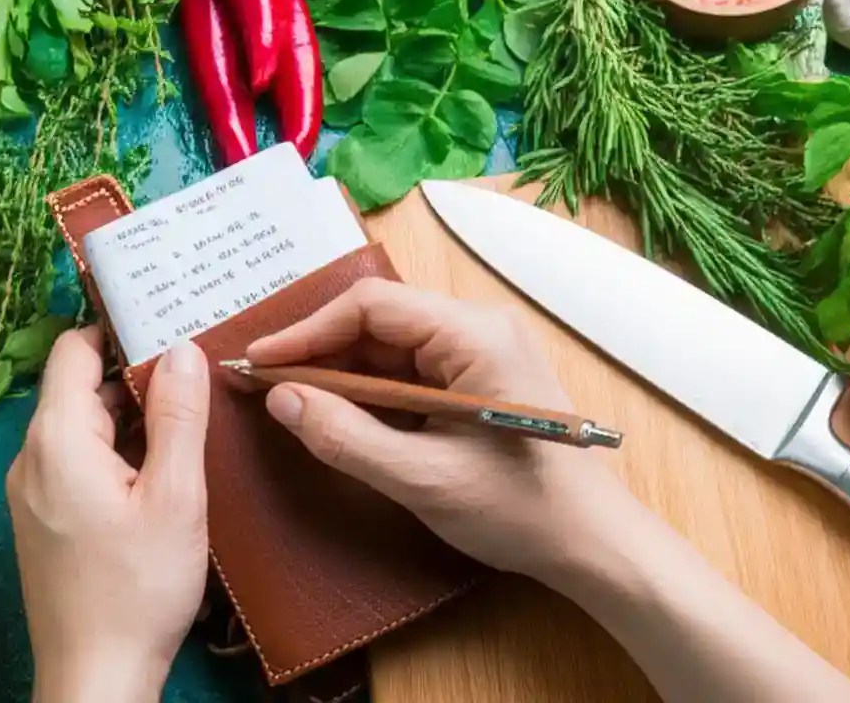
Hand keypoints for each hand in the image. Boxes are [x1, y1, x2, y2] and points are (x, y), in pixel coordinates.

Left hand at [7, 329, 210, 702]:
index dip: (117, 329)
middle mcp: (31, 458)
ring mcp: (31, 493)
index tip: (168, 321)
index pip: (72, 349)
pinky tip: (159, 468)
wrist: (96, 678)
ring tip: (187, 416)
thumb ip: (177, 417)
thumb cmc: (138, 590)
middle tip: (194, 368)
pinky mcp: (43, 521)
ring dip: (128, 416)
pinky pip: (76, 462)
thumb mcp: (175, 497)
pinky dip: (115, 451)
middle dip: (133, 374)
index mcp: (57, 440)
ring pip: (80, 427)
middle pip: (78, 388)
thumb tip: (181, 349)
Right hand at [247, 279, 627, 580]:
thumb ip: (347, 437)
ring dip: (340, 374)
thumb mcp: (422, 478)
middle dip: (318, 352)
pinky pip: (409, 372)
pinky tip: (336, 414)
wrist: (592, 543)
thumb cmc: (520, 510)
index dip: (307, 331)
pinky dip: (368, 392)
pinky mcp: (477, 381)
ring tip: (288, 400)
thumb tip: (280, 399)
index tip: (257, 362)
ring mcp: (480, 354)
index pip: (372, 307)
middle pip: (379, 322)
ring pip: (390, 348)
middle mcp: (478, 330)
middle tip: (263, 385)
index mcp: (474, 336)